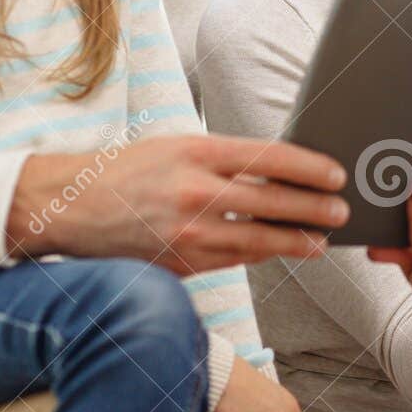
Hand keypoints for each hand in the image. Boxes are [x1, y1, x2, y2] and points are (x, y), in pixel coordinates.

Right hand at [7, 135, 350, 273]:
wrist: (70, 207)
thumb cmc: (129, 170)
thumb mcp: (176, 147)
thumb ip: (225, 159)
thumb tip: (280, 171)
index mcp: (196, 152)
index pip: (270, 158)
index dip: (310, 169)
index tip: (336, 175)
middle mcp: (195, 192)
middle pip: (272, 203)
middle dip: (314, 210)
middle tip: (341, 212)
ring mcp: (188, 233)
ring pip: (258, 241)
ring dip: (296, 242)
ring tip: (320, 240)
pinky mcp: (181, 264)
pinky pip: (233, 260)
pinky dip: (259, 255)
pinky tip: (279, 251)